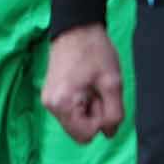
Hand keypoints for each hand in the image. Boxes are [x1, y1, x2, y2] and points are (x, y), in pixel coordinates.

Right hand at [42, 25, 124, 143]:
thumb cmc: (95, 52)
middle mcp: (51, 107)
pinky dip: (82, 103)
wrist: (76, 29)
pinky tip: (86, 85)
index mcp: (63, 104)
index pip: (85, 135)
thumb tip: (109, 134)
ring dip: (90, 109)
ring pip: (76, 121)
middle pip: (79, 130)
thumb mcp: (113, 83)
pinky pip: (71, 111)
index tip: (103, 98)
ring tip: (93, 86)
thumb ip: (114, 112)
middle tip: (99, 91)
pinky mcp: (51, 96)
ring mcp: (49, 101)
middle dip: (95, 115)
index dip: (101, 121)